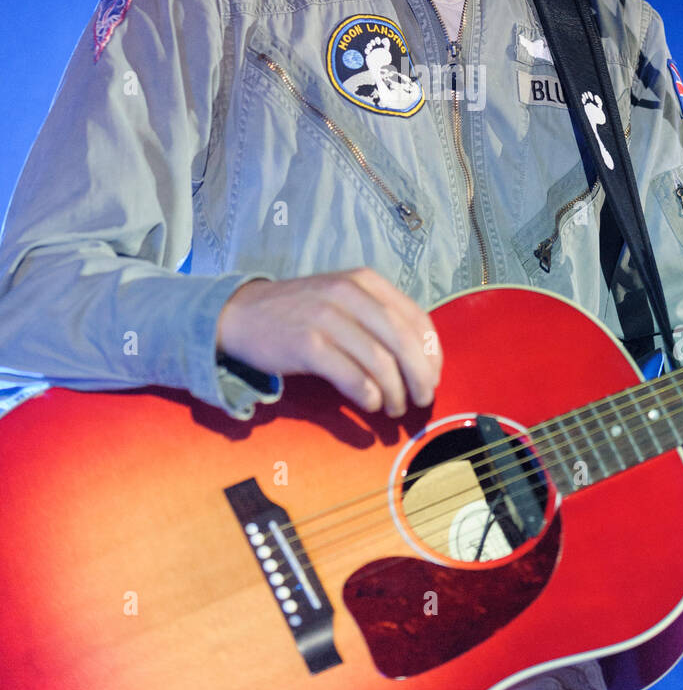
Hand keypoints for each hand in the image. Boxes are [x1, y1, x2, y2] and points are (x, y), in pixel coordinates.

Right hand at [216, 267, 440, 418]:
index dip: (431, 353)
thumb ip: (379, 319)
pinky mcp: (307, 344)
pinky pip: (351, 375)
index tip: (434, 377)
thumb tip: (420, 359)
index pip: (415, 318)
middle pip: (402, 340)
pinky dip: (368, 395)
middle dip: (420, 376)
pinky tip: (370, 405)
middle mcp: (349, 293)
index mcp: (365, 281)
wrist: (242, 314)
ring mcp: (327, 317)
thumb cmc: (301, 313)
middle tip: (423, 400)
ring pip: (379, 361)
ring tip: (394, 408)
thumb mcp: (343, 300)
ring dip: (394, 392)